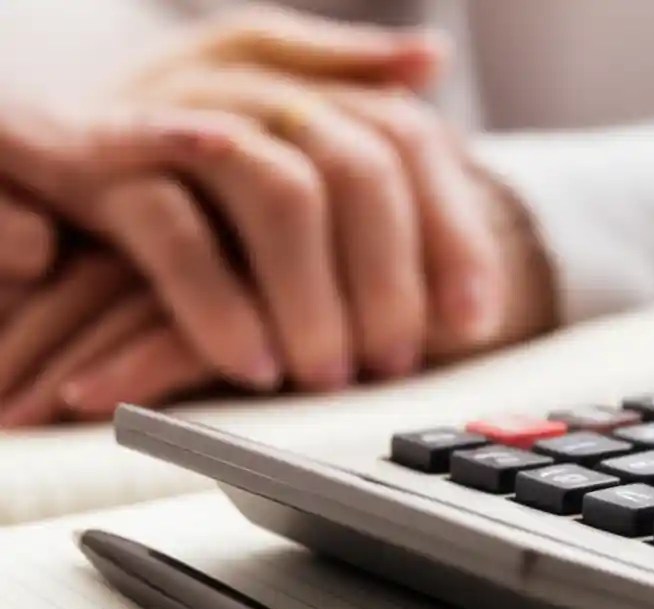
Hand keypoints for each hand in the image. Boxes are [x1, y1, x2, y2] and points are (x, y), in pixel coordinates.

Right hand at [0, 8, 446, 391]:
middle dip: (388, 274)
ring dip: (313, 293)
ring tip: (329, 372)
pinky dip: (217, 303)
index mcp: (289, 79)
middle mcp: (240, 90)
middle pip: (354, 167)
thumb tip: (430, 59)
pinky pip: (170, 233)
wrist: (16, 127)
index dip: (452, 228)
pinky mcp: (88, 164)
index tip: (476, 316)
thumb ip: (343, 80)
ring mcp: (167, 121)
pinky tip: (254, 363)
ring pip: (276, 193)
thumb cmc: (155, 129)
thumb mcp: (251, 96)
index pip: (406, 140)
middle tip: (399, 360)